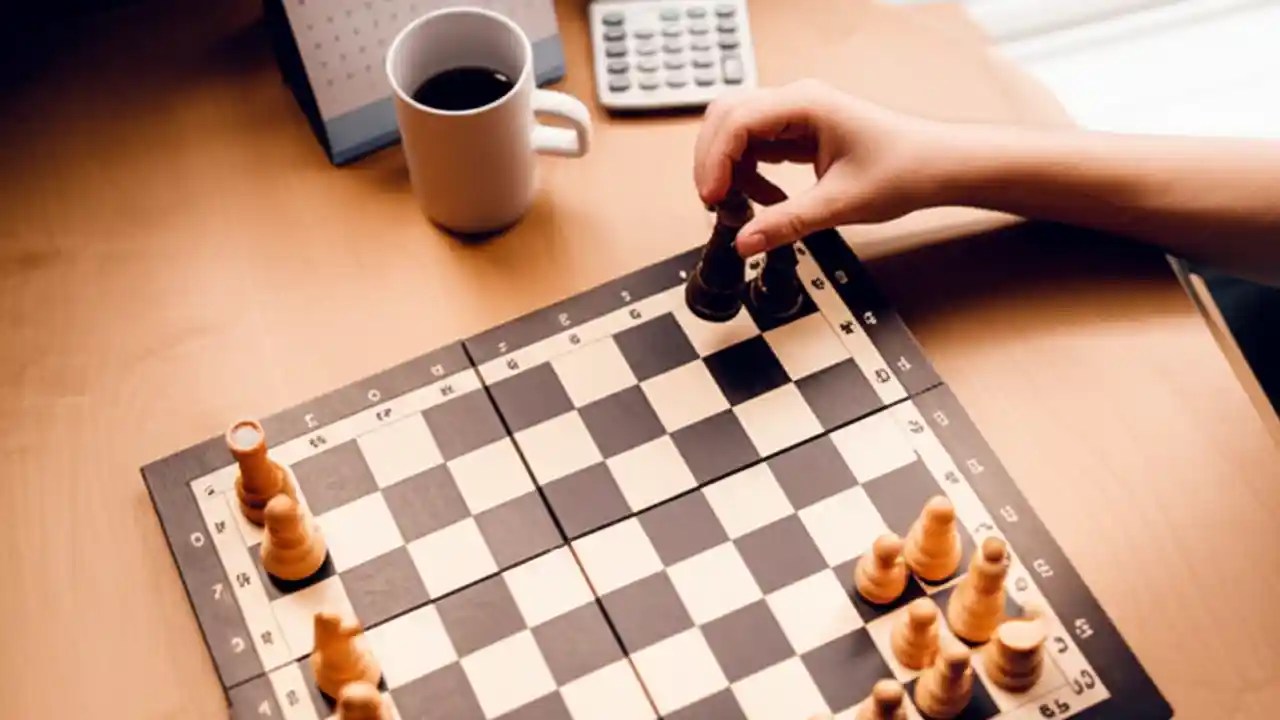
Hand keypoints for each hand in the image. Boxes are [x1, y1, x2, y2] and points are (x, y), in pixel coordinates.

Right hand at [693, 80, 952, 255]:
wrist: (936, 166)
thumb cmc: (903, 169)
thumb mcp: (839, 204)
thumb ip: (786, 223)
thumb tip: (744, 241)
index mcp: (805, 104)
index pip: (736, 121)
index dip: (715, 160)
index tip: (713, 197)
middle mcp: (795, 102)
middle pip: (725, 117)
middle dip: (712, 161)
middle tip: (715, 202)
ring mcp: (795, 115)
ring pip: (735, 132)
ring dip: (730, 169)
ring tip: (744, 205)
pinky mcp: (797, 132)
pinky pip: (754, 146)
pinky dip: (748, 173)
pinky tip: (767, 199)